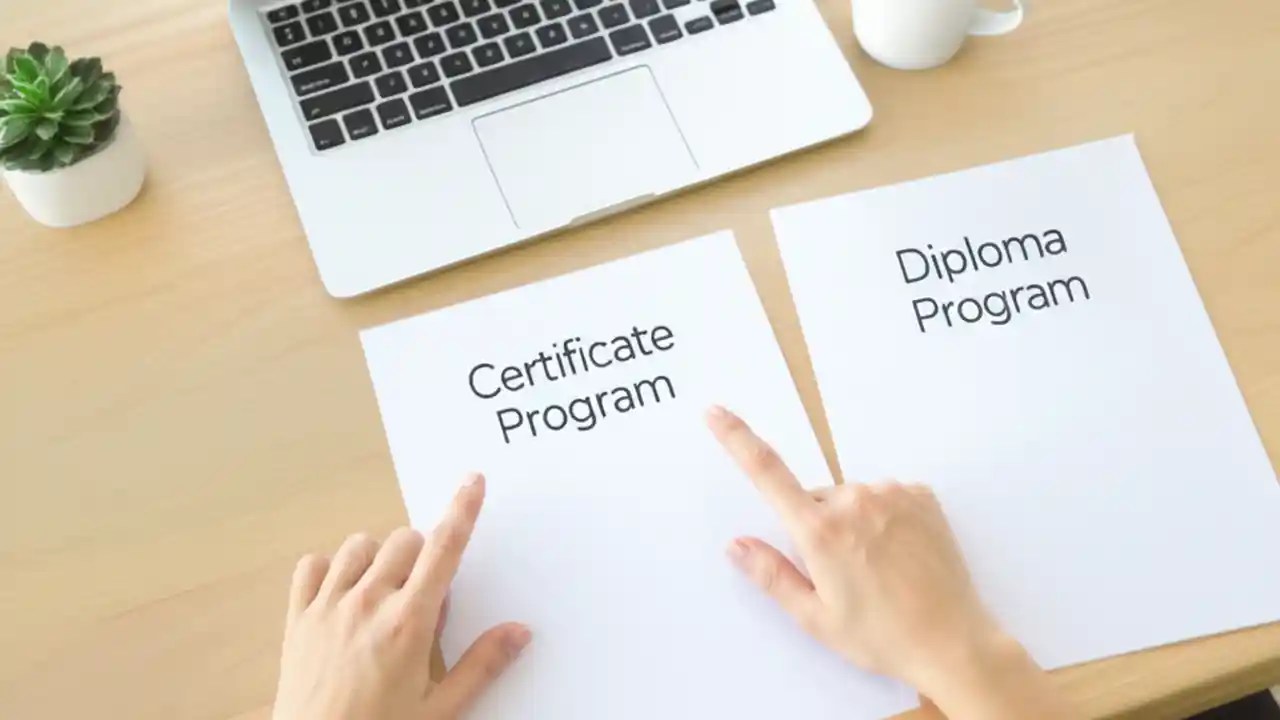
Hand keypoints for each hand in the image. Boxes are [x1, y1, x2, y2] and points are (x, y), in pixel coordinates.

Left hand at [272, 474, 529, 719]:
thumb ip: (482, 665)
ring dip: (377, 558)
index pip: (444, 549)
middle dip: (422, 554)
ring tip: (384, 593)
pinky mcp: (298, 618)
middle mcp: (368, 604)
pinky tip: (342, 594)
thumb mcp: (441, 709)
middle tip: (423, 595)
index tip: (472, 483)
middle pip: (404, 540)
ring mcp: (329, 607)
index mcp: (409, 623)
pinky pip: (311, 565)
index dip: (462, 509)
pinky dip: (328, 570)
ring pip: (359, 545)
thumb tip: (519, 632)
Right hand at [706, 406, 1073, 719]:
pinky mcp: (921, 496)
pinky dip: (885, 519)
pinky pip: (886, 498)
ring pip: (852, 500)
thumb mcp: (815, 617)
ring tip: (878, 571)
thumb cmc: (882, 636)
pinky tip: (899, 555)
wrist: (953, 643)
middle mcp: (855, 502)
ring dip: (854, 524)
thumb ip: (772, 575)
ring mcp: (891, 495)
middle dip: (817, 528)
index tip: (716, 413)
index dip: (737, 438)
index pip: (767, 473)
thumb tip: (736, 544)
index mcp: (821, 532)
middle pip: (815, 500)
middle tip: (842, 575)